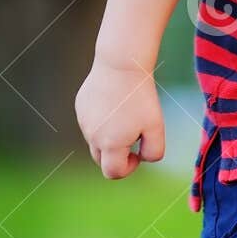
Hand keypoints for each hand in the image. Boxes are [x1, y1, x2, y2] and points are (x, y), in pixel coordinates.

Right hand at [75, 59, 164, 179]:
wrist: (121, 65)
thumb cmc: (141, 97)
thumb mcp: (157, 128)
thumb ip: (154, 152)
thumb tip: (141, 158)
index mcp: (110, 144)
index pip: (113, 172)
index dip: (128, 169)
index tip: (137, 153)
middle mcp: (92, 136)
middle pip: (102, 160)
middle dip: (118, 156)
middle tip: (134, 137)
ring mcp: (83, 121)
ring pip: (95, 142)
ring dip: (110, 138)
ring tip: (125, 117)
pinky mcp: (80, 108)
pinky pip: (91, 124)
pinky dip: (102, 122)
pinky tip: (115, 105)